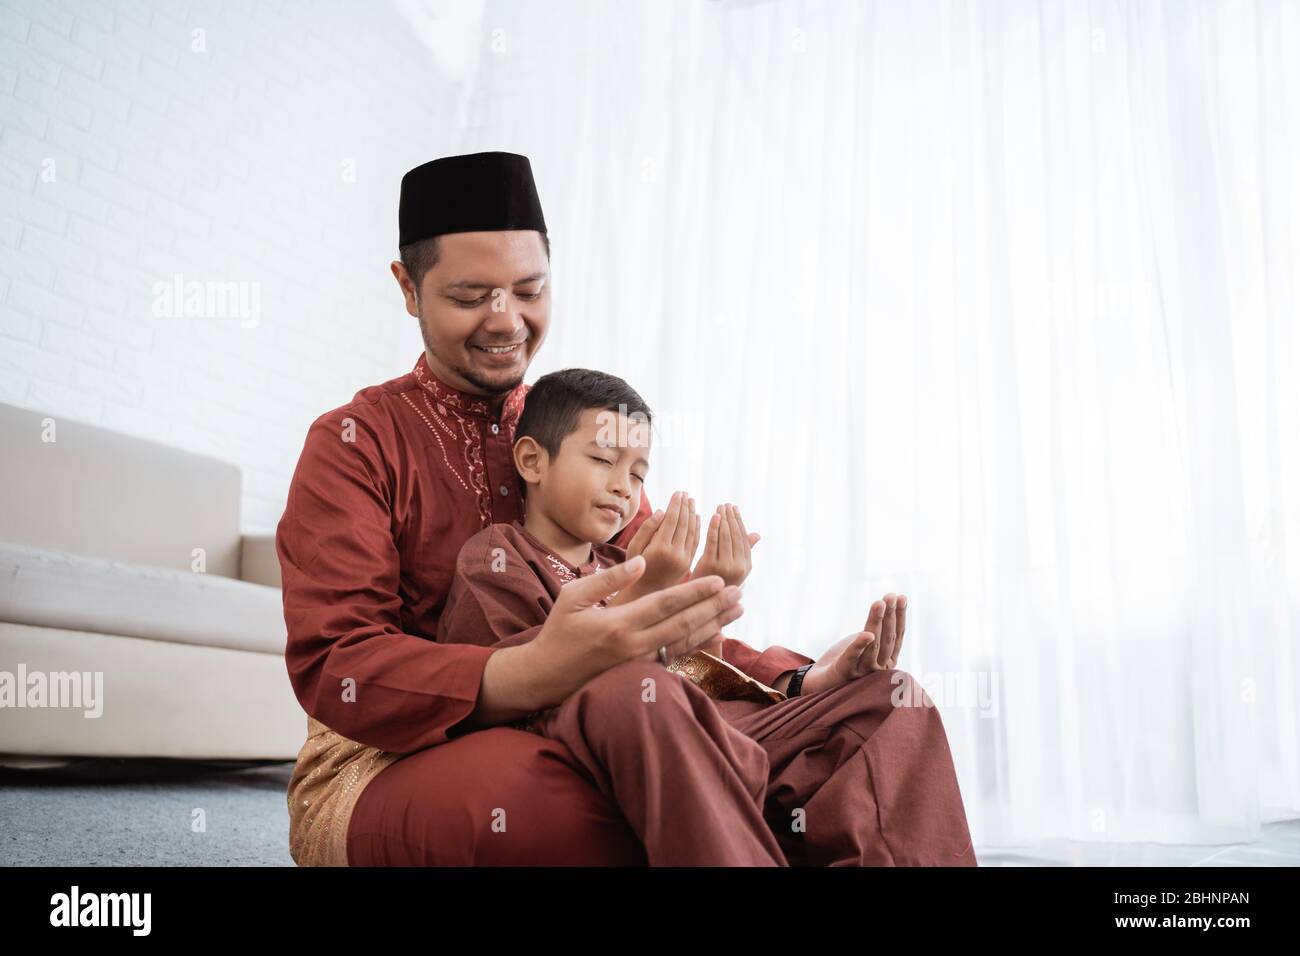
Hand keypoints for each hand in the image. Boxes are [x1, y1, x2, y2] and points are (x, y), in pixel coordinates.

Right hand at [529, 556, 744, 689]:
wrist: (547, 676)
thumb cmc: (558, 631)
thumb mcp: (573, 596)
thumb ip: (608, 577)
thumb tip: (641, 560)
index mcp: (619, 624)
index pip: (667, 604)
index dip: (695, 591)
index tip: (719, 580)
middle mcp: (635, 645)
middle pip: (684, 624)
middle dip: (714, 608)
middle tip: (739, 592)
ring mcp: (640, 661)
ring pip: (685, 641)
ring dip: (714, 624)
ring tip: (737, 609)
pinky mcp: (641, 670)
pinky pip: (677, 654)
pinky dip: (700, 642)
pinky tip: (716, 632)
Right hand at [620, 491, 698, 593]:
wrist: (645, 594)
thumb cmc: (635, 568)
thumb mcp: (634, 548)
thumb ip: (647, 529)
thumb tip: (663, 511)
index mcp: (660, 548)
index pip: (672, 520)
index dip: (676, 504)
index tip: (678, 492)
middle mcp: (675, 554)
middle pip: (684, 524)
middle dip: (685, 506)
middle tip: (686, 493)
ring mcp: (684, 560)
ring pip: (692, 532)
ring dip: (693, 514)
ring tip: (691, 501)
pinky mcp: (689, 564)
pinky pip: (696, 542)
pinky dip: (697, 527)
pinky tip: (697, 517)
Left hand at [690, 503, 759, 587]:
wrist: (700, 599)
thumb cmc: (717, 580)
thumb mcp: (734, 568)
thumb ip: (744, 550)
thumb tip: (757, 535)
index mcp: (746, 566)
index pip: (744, 538)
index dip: (739, 521)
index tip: (734, 509)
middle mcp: (738, 566)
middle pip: (735, 535)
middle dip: (731, 517)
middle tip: (726, 504)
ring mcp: (725, 566)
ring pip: (725, 536)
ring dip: (723, 519)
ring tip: (720, 508)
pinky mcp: (710, 563)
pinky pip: (713, 541)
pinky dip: (714, 527)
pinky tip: (714, 516)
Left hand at [799, 593, 906, 696]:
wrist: (824, 681)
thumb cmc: (847, 658)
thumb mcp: (865, 642)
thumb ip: (876, 631)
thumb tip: (884, 604)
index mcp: (888, 660)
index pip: (897, 636)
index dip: (900, 616)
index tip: (902, 597)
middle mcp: (880, 668)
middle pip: (887, 638)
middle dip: (889, 615)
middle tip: (890, 596)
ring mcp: (864, 672)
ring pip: (873, 644)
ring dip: (876, 622)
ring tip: (879, 603)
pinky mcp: (846, 673)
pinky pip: (853, 657)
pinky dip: (860, 645)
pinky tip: (866, 634)